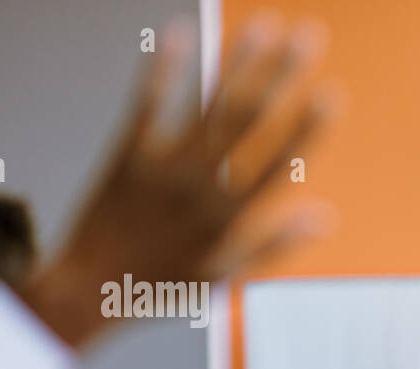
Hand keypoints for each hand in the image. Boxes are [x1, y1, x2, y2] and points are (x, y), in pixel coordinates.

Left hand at [23, 12, 338, 347]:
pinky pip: (148, 103)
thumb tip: (322, 217)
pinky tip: (180, 32)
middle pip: (248, 119)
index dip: (307, 127)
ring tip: (266, 25)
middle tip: (310, 37)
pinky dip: (165, 68)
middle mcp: (199, 184)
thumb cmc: (160, 290)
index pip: (279, 163)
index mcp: (228, 216)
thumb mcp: (224, 280)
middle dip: (282, 74)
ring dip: (238, 61)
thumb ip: (274, 245)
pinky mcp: (127, 154)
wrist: (88, 291)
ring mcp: (162, 166)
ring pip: (208, 104)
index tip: (331, 94)